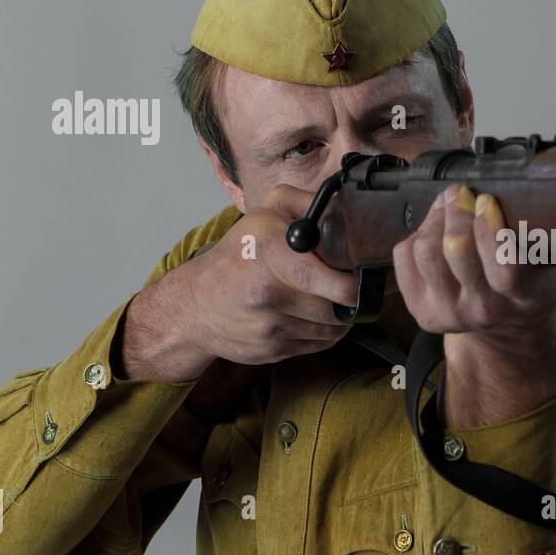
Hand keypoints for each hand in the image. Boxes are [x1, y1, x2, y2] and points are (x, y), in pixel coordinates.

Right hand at [117, 185, 359, 382]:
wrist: (195, 304)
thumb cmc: (237, 255)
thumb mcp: (265, 214)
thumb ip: (304, 202)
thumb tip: (342, 203)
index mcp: (273, 253)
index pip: (337, 283)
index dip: (357, 284)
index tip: (360, 275)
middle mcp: (270, 293)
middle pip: (339, 310)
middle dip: (351, 301)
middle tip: (351, 288)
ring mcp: (270, 327)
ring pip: (332, 331)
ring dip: (339, 318)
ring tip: (330, 300)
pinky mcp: (271, 352)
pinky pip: (317, 345)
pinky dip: (322, 334)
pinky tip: (311, 316)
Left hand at [391, 185, 555, 335]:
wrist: (513, 325)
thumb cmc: (540, 282)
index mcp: (526, 297)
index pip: (504, 265)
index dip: (491, 228)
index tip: (488, 200)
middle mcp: (486, 310)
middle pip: (456, 251)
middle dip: (458, 210)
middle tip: (465, 192)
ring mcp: (450, 313)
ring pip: (425, 251)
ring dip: (435, 218)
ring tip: (451, 206)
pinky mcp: (422, 311)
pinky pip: (404, 258)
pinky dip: (416, 233)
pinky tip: (436, 229)